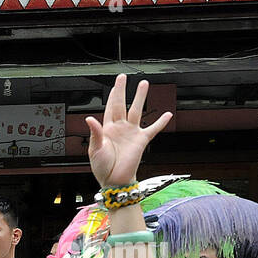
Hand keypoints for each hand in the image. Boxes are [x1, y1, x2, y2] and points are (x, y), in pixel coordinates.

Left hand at [84, 74, 172, 188]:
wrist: (114, 180)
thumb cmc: (101, 167)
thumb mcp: (95, 150)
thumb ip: (95, 133)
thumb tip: (89, 118)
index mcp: (107, 129)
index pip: (110, 108)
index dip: (112, 95)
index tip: (116, 84)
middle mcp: (120, 128)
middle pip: (122, 105)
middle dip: (123, 91)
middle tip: (124, 77)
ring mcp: (131, 133)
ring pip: (137, 111)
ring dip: (140, 98)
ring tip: (144, 84)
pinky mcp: (141, 141)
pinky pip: (153, 129)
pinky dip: (160, 122)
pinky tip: (167, 114)